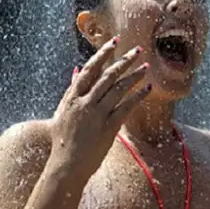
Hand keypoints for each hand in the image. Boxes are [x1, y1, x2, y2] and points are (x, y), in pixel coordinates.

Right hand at [50, 37, 150, 180]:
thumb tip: (77, 70)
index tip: (115, 41)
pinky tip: (147, 87)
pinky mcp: (108, 127)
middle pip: (108, 75)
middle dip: (124, 60)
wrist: (66, 166)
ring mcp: (96, 115)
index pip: (90, 69)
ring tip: (146, 65)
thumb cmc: (62, 140)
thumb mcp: (62, 112)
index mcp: (72, 97)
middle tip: (138, 49)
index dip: (103, 53)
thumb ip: (71, 90)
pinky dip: (138, 95)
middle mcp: (84, 103)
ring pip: (119, 88)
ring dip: (134, 75)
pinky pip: (126, 107)